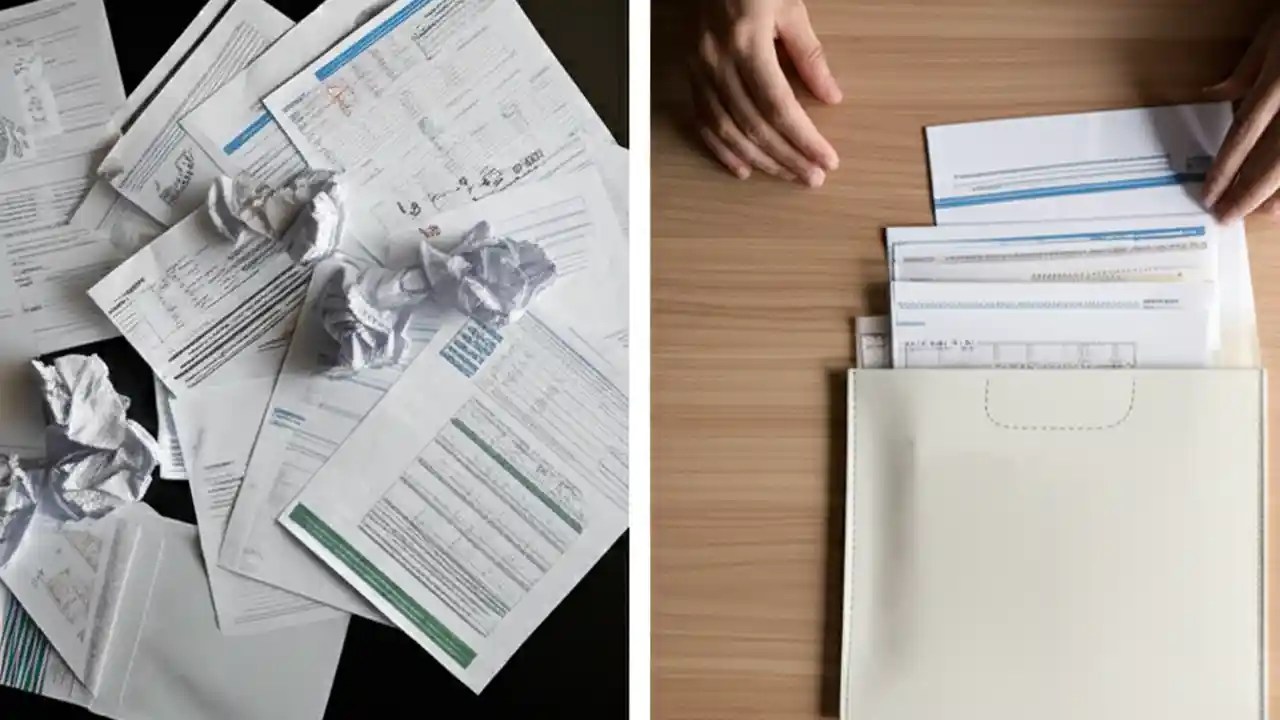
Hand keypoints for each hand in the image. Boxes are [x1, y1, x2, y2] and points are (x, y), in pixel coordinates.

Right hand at [689, 0, 842, 185]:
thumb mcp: (790, 8)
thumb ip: (809, 54)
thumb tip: (831, 96)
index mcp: (747, 42)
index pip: (779, 106)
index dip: (804, 138)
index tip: (826, 159)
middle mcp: (718, 61)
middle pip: (755, 125)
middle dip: (787, 156)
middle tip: (812, 177)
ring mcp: (700, 70)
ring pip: (728, 130)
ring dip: (760, 159)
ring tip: (786, 175)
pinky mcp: (690, 74)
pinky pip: (703, 121)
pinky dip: (722, 150)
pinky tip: (743, 167)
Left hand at [1203, 12, 1279, 220]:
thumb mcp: (1273, 33)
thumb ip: (1245, 69)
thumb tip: (1212, 95)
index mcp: (1279, 82)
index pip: (1245, 134)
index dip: (1225, 168)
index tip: (1209, 194)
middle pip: (1273, 161)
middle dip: (1247, 194)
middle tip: (1226, 217)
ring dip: (1279, 197)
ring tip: (1259, 215)